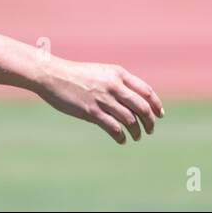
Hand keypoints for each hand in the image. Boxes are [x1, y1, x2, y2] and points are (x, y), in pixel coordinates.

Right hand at [35, 57, 164, 144]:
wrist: (52, 75)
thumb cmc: (76, 75)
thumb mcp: (101, 72)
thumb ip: (117, 82)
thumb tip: (133, 98)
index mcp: (118, 73)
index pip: (146, 91)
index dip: (156, 104)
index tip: (159, 115)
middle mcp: (113, 85)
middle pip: (142, 107)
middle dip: (149, 121)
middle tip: (150, 129)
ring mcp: (103, 99)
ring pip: (130, 119)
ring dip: (136, 131)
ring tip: (136, 136)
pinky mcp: (91, 112)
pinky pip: (113, 128)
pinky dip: (121, 136)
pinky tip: (121, 140)